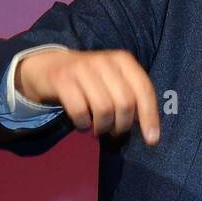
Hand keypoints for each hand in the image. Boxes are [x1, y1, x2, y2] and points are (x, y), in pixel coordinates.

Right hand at [17, 49, 159, 144]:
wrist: (49, 66)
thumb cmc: (91, 81)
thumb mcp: (115, 82)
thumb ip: (133, 99)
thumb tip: (149, 132)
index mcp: (123, 60)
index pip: (144, 90)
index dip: (150, 117)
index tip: (152, 140)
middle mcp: (104, 61)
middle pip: (125, 103)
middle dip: (122, 125)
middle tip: (115, 131)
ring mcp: (82, 68)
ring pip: (104, 109)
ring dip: (103, 127)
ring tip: (100, 129)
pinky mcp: (62, 79)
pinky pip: (80, 111)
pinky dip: (83, 124)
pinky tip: (83, 124)